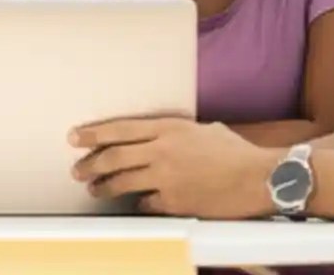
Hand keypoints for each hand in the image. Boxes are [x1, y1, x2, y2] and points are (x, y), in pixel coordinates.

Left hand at [69, 117, 277, 218]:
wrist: (259, 177)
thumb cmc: (236, 152)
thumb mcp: (203, 129)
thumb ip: (176, 133)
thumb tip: (160, 139)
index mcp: (169, 128)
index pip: (120, 129)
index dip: (93, 133)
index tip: (74, 137)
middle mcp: (163, 151)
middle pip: (113, 157)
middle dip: (90, 164)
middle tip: (77, 169)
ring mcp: (167, 177)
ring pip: (122, 182)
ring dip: (103, 187)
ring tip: (93, 189)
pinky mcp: (175, 202)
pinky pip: (145, 204)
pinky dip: (138, 204)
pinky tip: (135, 205)